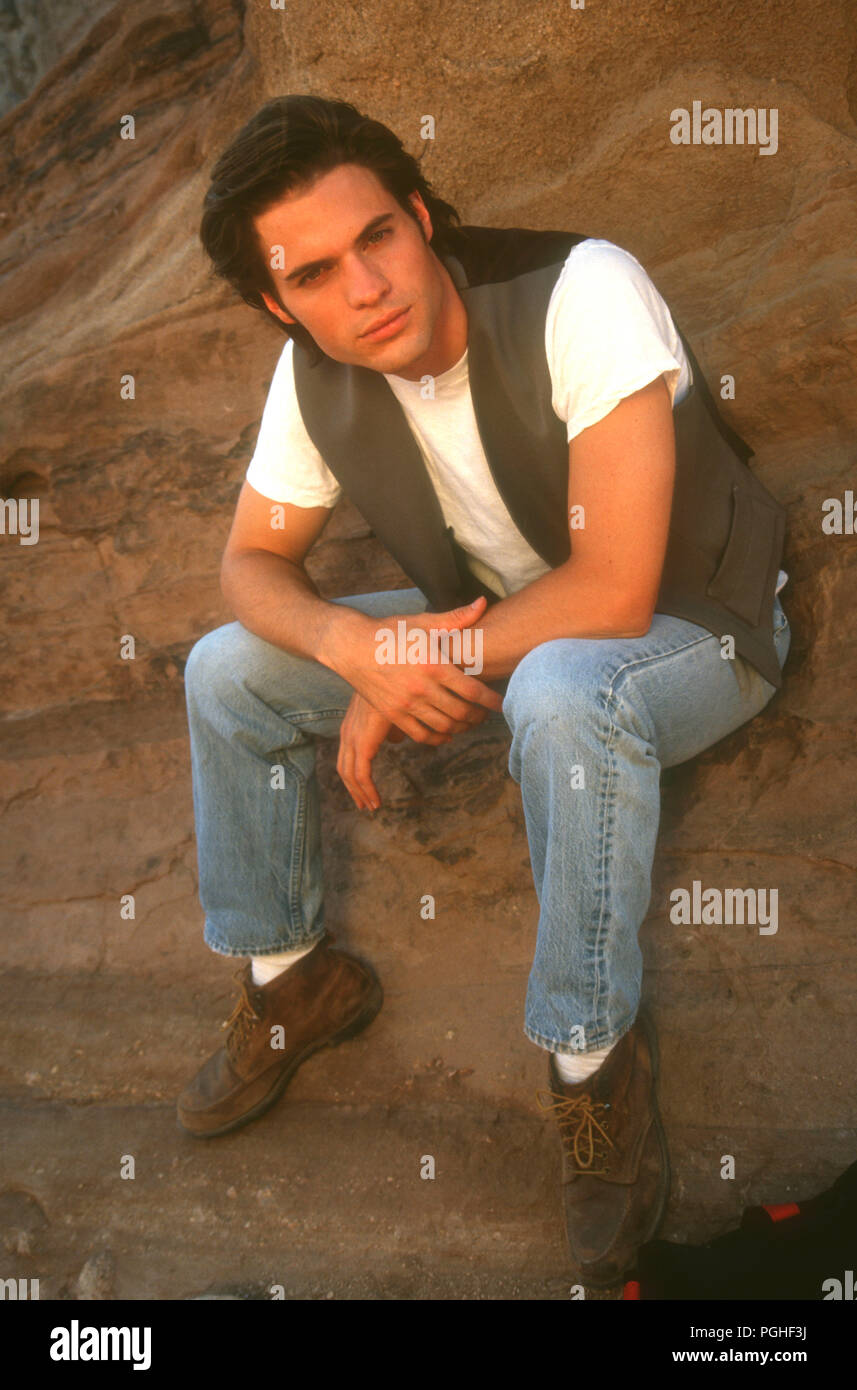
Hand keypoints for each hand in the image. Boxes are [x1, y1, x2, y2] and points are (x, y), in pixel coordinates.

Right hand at [329, 594, 503, 744]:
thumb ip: (456, 618)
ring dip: (461, 727)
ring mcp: (406, 704)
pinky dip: (438, 737)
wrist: (351, 647)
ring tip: (469, 722)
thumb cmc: (390, 632)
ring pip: (444, 726)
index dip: (491, 701)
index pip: (472, 691)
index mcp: (433, 664)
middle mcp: (421, 687)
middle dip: (479, 716)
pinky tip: (446, 732)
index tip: (501, 704)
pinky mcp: (393, 715)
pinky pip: (422, 735)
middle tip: (486, 714)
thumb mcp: (423, 622)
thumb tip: (482, 602)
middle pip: (461, 712)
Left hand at [337, 691, 403, 810]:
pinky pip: (361, 774)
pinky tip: (377, 800)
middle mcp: (348, 732)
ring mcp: (353, 738)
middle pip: (344, 767)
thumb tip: (396, 738)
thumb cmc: (398, 687)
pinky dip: (367, 790)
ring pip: (351, 775)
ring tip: (372, 806)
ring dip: (361, 793)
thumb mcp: (393, 708)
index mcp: (352, 724)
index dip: (353, 774)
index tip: (363, 788)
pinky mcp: (363, 743)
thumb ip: (392, 724)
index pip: (347, 755)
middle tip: (365, 804)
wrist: (397, 674)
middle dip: (353, 789)